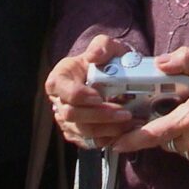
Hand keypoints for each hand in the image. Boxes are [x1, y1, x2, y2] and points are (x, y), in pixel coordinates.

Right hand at [44, 34, 136, 149]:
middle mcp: (59, 101)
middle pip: (72, 114)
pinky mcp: (77, 133)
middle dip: (99, 115)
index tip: (100, 97)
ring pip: (81, 131)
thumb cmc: (105, 59)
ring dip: (107, 129)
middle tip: (124, 113)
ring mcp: (66, 120)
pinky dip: (107, 138)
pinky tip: (123, 132)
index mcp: (59, 78)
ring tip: (129, 123)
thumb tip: (94, 56)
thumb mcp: (106, 46)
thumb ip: (102, 45)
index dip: (80, 96)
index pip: (64, 91)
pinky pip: (89, 142)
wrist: (111, 75)